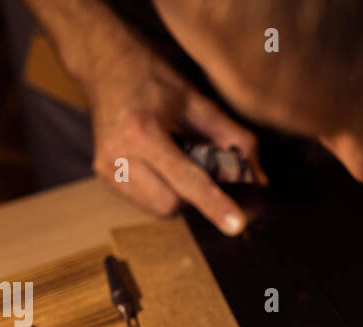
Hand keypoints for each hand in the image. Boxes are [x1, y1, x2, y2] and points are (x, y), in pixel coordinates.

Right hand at [69, 15, 261, 232]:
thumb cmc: (153, 79)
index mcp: (141, 129)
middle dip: (195, 196)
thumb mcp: (197, 100)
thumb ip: (232, 138)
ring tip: (177, 161)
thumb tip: (259, 179)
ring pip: (158, 209)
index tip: (237, 225)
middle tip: (203, 169)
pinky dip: (163, 192)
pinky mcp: (103, 175)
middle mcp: (118, 152)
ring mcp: (106, 167)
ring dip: (179, 196)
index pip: (185, 179)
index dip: (214, 203)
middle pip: (171, 203)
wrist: (105, 65)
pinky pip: (145, 203)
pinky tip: (161, 166)